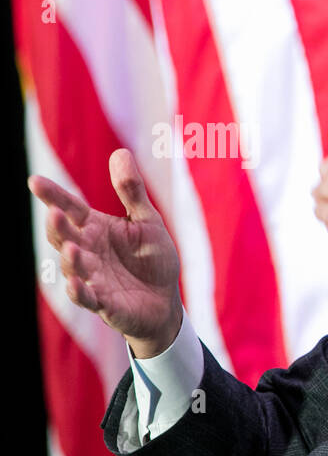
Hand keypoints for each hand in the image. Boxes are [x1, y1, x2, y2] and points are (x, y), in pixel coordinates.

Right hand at [29, 149, 181, 357]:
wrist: (165, 301)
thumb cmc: (152, 258)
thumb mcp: (147, 221)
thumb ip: (132, 191)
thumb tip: (120, 151)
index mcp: (95, 228)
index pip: (70, 209)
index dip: (52, 196)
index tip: (34, 181)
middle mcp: (88, 252)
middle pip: (65, 237)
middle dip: (58, 227)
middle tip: (56, 214)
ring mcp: (93, 278)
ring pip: (73, 267)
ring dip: (71, 259)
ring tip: (73, 249)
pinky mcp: (104, 304)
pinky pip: (87, 298)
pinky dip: (79, 292)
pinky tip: (75, 283)